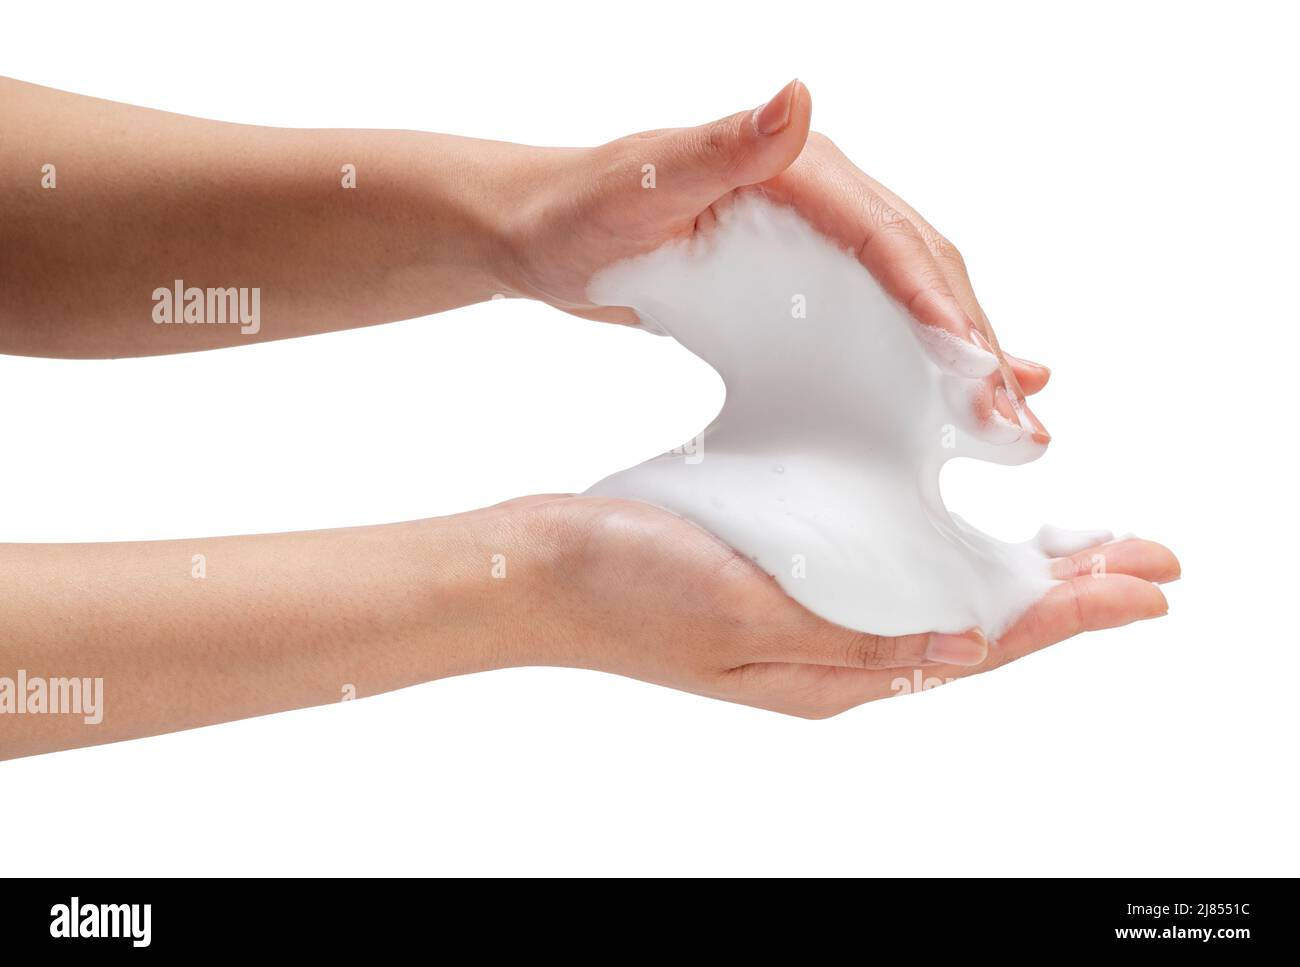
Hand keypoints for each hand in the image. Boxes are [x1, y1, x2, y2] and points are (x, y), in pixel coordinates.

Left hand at [501, 80, 1049, 438]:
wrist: (538, 235)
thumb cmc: (577, 209)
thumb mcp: (640, 182)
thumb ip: (720, 146)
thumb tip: (799, 99)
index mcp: (801, 171)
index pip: (891, 241)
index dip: (942, 308)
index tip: (980, 374)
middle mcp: (824, 201)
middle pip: (922, 273)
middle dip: (974, 348)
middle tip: (1017, 426)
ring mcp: (817, 245)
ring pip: (912, 300)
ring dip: (965, 359)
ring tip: (1016, 423)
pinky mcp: (800, 286)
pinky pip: (875, 320)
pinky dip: (921, 355)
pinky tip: (962, 388)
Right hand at [513, 495, 1177, 717]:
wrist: (538, 567)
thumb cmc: (624, 587)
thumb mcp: (742, 617)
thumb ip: (856, 638)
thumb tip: (967, 643)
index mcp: (830, 670)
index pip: (978, 645)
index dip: (1067, 615)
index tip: (1144, 586)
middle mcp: (831, 653)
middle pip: (975, 626)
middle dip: (1066, 593)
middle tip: (1145, 560)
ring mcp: (806, 621)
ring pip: (939, 600)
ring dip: (1016, 574)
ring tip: (1079, 548)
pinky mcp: (782, 583)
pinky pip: (888, 576)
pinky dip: (945, 553)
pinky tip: (959, 535)